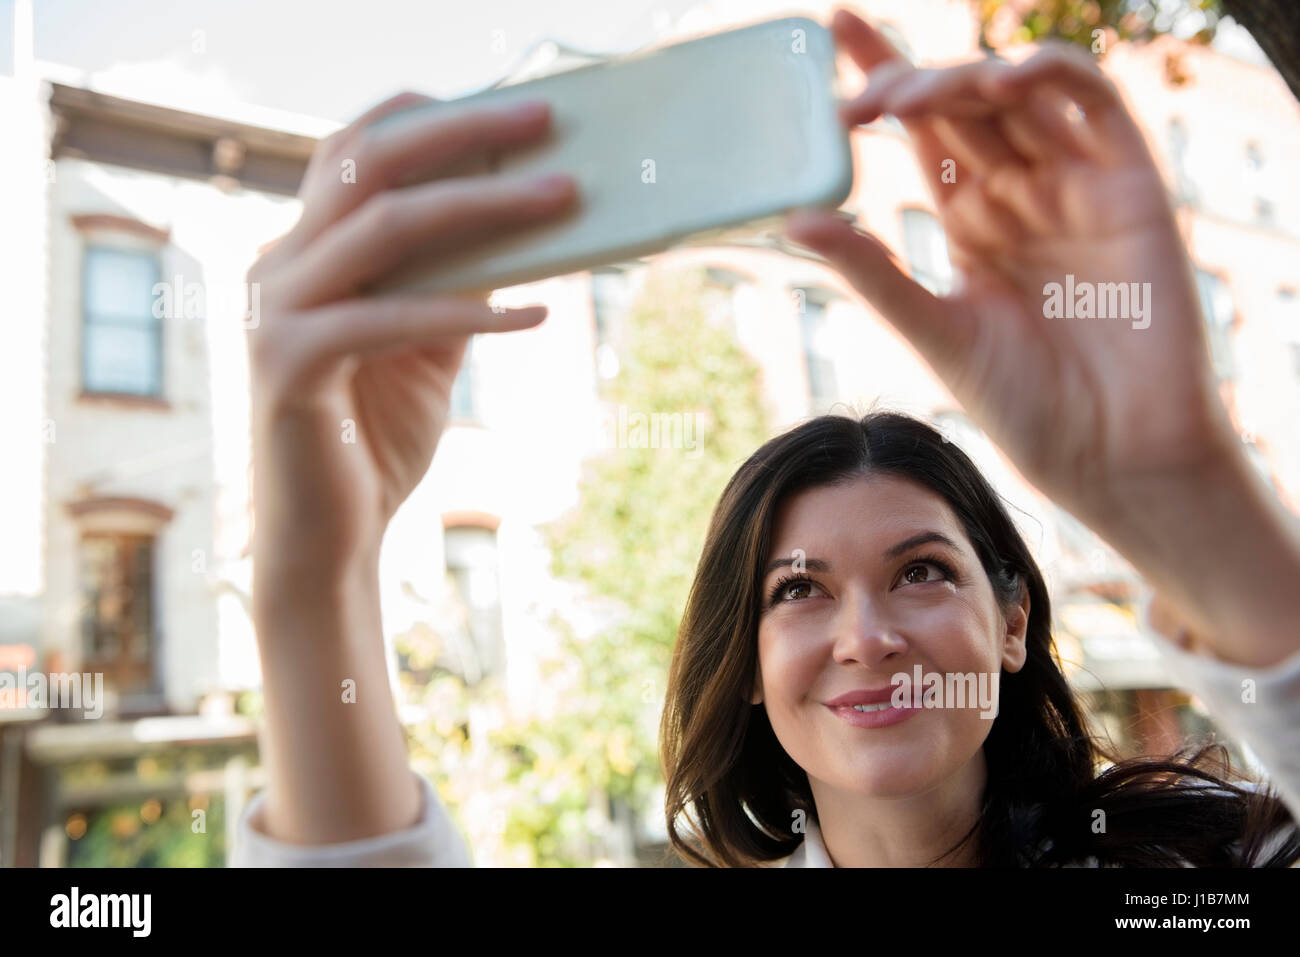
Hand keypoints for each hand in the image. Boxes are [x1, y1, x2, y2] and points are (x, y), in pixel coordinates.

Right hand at [246, 91, 576, 580]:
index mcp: (303, 252)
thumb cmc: (375, 441)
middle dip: (463, 135)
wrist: (330, 541)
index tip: (507, 108)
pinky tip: (538, 314)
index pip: (354, 152)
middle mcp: (277, 267)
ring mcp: (273, 313)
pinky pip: (390, 318)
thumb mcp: (425, 346)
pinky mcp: (288, 367)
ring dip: (484, 207)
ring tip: (563, 200)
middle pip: (369, 165)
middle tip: (545, 120)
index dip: (425, 118)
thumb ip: (452, 282)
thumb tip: (520, 219)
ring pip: (385, 228)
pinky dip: (470, 312)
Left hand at [782, 9, 1238, 516]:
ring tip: (906, 98)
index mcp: (970, 220)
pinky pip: (1097, 105)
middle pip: (962, 103)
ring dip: (964, 79)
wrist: (1112, 454)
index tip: (830, 33)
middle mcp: (1020, 192)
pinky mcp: (1131, 187)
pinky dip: (1054, 77)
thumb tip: (794, 219)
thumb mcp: (936, 330)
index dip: (883, 75)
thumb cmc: (1027, 405)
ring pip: (1019, 95)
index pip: (921, 130)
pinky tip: (1004, 80)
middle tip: (857, 100)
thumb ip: (875, 272)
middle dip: (908, 82)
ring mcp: (1075, 184)